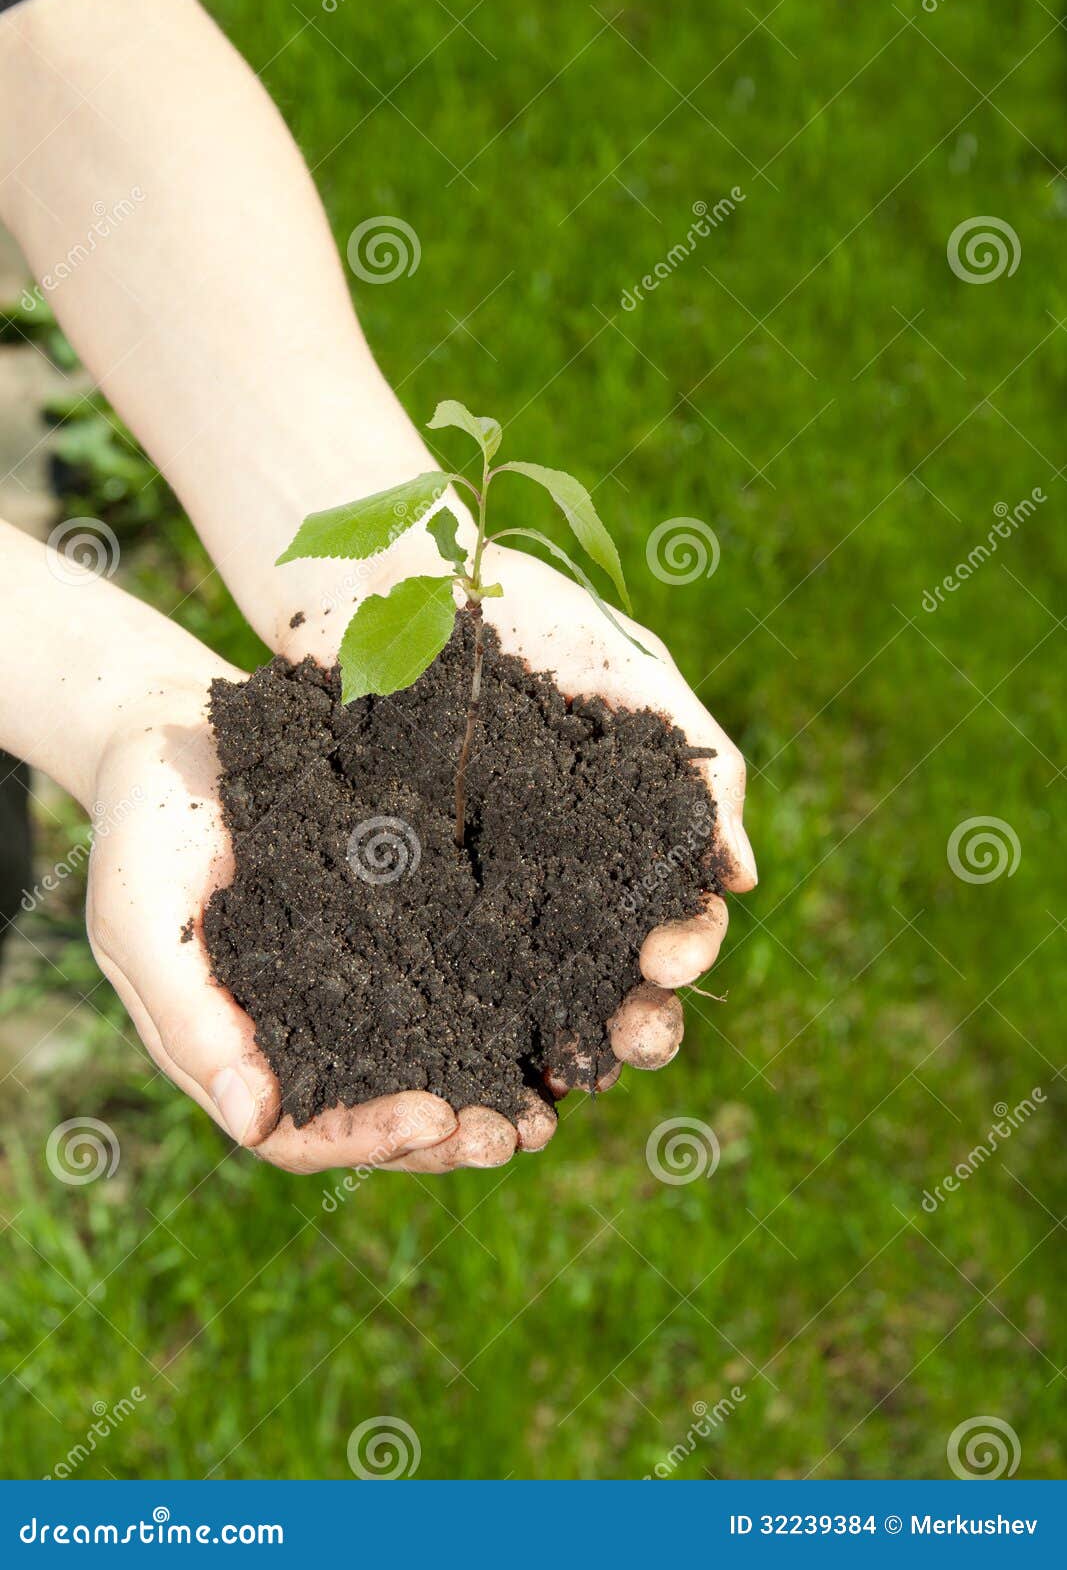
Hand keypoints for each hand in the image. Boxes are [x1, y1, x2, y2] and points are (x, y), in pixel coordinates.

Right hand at [86, 672, 556, 1173]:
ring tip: (557, 1099)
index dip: (372, 1139)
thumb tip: (254, 1124)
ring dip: (492, 1089)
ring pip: (432, 1059)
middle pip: (384, 1112)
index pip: (308, 1133)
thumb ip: (189, 1019)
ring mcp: (359, 979)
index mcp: (244, 1049)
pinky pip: (459, 977)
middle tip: (522, 1134)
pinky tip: (563, 1009)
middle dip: (454, 1135)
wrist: (178, 729)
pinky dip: (507, 1008)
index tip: (438, 1119)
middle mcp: (311, 1029)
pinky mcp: (401, 922)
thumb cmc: (145, 827)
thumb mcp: (143, 921)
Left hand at [279, 528, 756, 1100]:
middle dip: (637, 1017)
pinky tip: (466, 1058)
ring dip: (560, 1042)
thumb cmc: (524, 604)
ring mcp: (483, 888)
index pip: (675, 911)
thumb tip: (742, 875)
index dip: (685, 943)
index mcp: (625, 827)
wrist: (392, 573)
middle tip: (634, 1040)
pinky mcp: (406, 889)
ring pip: (532, 992)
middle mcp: (562, 873)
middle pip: (613, 973)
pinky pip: (436, 971)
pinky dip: (457, 1022)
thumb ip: (694, 761)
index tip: (670, 957)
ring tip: (566, 1075)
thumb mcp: (628, 666)